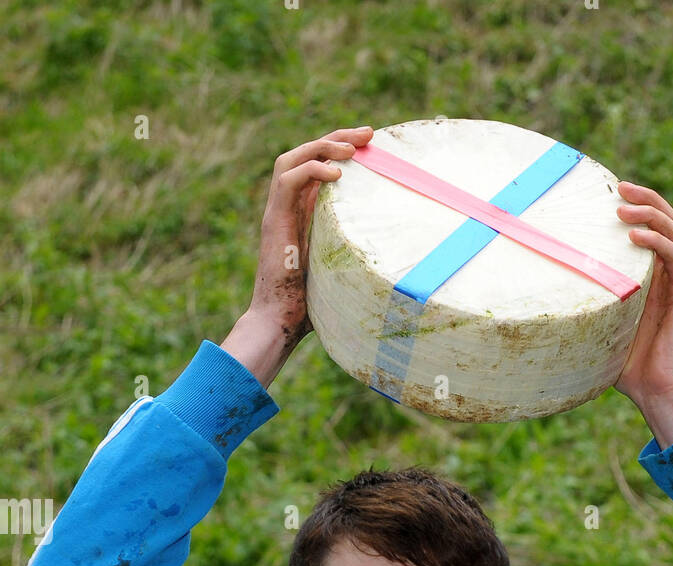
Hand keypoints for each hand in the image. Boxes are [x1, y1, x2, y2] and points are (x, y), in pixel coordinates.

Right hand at [248, 125, 374, 347]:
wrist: (279, 323)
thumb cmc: (311, 308)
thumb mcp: (342, 272)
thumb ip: (358, 259)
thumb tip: (397, 270)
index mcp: (302, 213)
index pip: (318, 166)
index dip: (341, 149)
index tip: (371, 144)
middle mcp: (287, 207)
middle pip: (307, 153)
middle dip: (338, 137)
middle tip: (369, 134)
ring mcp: (278, 212)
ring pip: (293, 158)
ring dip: (323, 146)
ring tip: (352, 148)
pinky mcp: (273, 221)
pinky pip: (288, 180)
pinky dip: (311, 168)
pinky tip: (337, 174)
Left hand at [613, 182, 672, 443]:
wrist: (659, 394)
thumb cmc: (629, 370)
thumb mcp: (601, 330)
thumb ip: (587, 311)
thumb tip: (542, 307)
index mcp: (653, 280)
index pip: (651, 230)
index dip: (636, 207)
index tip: (609, 193)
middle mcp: (670, 276)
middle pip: (666, 220)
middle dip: (645, 198)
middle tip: (618, 186)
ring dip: (650, 212)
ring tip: (624, 206)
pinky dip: (657, 241)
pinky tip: (635, 236)